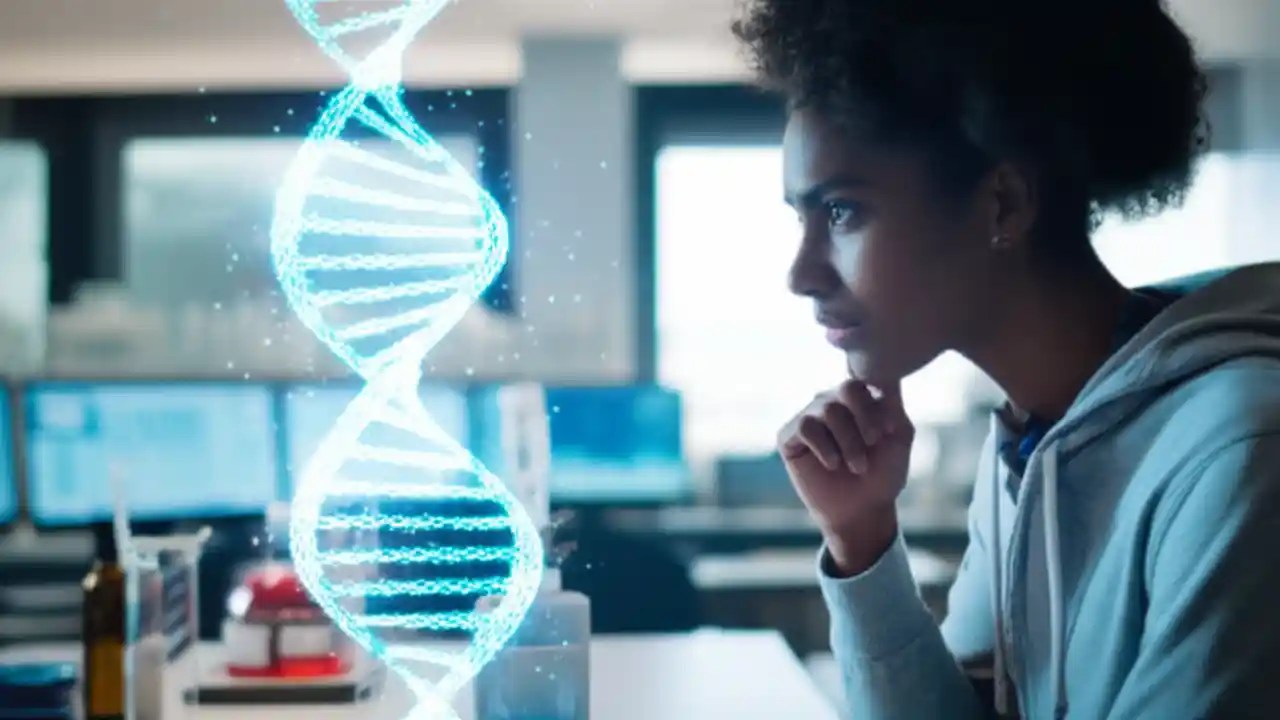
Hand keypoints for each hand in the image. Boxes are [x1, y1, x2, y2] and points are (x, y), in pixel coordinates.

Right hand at [777, 379, 914, 575]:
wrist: (862, 509)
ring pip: (827, 409)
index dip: (878, 404)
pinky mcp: (789, 436)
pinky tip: (833, 464)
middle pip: (847, 389)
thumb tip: (883, 369)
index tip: (887, 432)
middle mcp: (831, 400)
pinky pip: (805, 426)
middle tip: (873, 444)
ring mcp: (809, 416)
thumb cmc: (883, 473)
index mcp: (858, 396)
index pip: (865, 378)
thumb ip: (892, 401)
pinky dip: (824, 446)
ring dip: (848, 441)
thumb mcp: (898, 434)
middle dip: (864, 420)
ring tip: (856, 466)